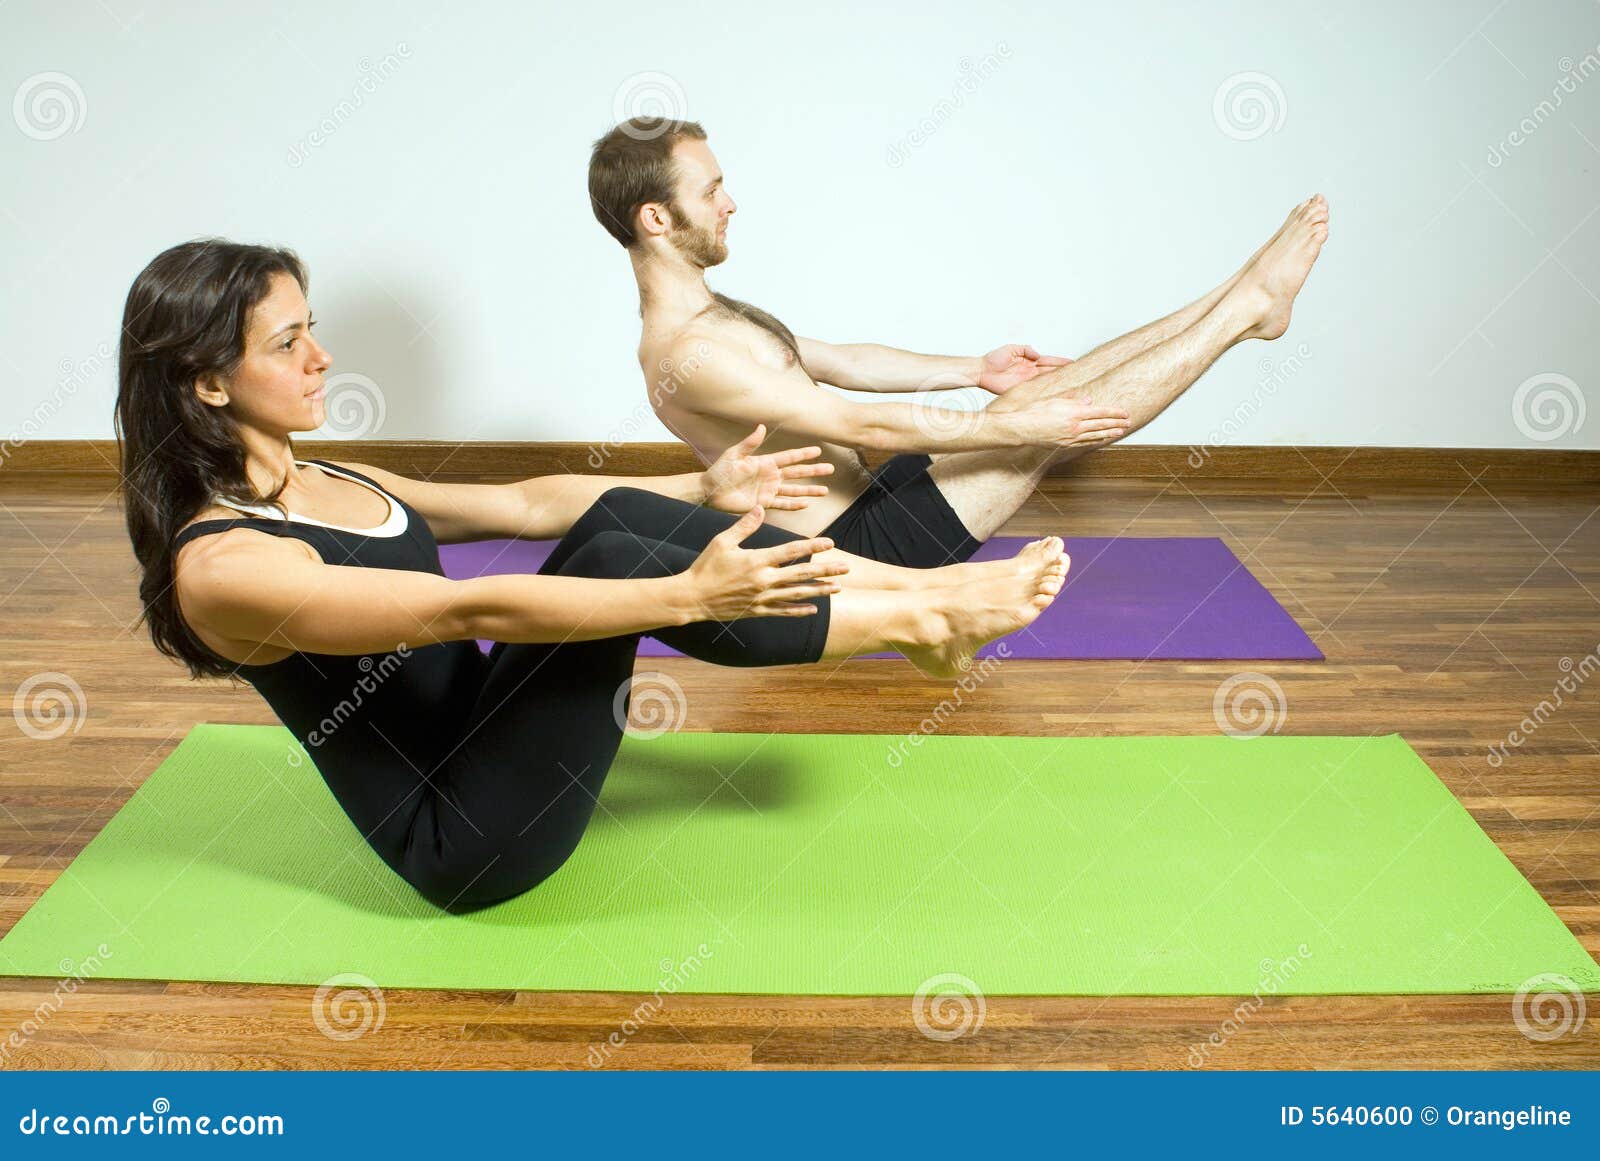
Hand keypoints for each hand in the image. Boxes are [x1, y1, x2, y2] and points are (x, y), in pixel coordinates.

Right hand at [684, 507, 847, 620]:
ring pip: (797, 594)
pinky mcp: (757, 611)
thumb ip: (744, 526)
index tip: (830, 543)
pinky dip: (800, 610)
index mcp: (757, 561)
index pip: (791, 551)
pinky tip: (814, 609)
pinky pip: (783, 611)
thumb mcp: (722, 542)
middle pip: (801, 574)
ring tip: (837, 588)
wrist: (692, 598)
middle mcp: (763, 580)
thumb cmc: (705, 567)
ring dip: (819, 590)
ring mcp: (762, 598)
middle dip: (825, 570)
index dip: (812, 547)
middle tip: (845, 568)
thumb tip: (761, 508)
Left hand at [700, 424, 833, 513]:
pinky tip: (806, 504)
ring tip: (824, 491)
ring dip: (809, 490)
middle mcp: (770, 476)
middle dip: (814, 471)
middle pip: (797, 473)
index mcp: (765, 462)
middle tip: (830, 469)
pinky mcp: (763, 504)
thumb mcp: (734, 455)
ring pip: (794, 490)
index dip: (804, 454)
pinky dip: (794, 505)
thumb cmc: (720, 471)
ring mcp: (768, 490)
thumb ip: (750, 443)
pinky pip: (782, 505)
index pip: (789, 457)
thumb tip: (762, 426)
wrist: (710, 491)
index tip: (818, 450)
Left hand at [976, 344, 1073, 394]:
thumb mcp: (1011, 348)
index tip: (1073, 362)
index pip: (1049, 361)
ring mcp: (1026, 382)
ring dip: (1057, 384)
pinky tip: (1053, 396)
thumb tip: (1038, 354)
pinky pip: (1034, 392)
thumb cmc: (993, 359)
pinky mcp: (1020, 390)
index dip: (1061, 362)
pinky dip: (1044, 394)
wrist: (981, 371)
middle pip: (1051, 372)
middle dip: (1064, 373)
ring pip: (1045, 383)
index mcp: (1030, 361)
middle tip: (1079, 376)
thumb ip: (1026, 349)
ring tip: (1071, 386)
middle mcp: (1030, 372)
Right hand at [1006, 396, 1130, 448]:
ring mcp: (1071, 437)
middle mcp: (1075, 426)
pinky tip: (1101, 440)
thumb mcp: (1056, 400)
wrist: (1022, 428)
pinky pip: (1085, 443)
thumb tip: (1089, 401)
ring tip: (1120, 431)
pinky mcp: (1065, 445)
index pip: (1101, 412)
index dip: (1114, 412)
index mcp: (1074, 412)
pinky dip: (1095, 441)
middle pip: (1102, 424)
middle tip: (1129, 422)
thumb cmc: (1035, 411)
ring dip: (1110, 433)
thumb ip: (1075, 400)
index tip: (1125, 412)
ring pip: (1095, 435)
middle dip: (1117, 423)